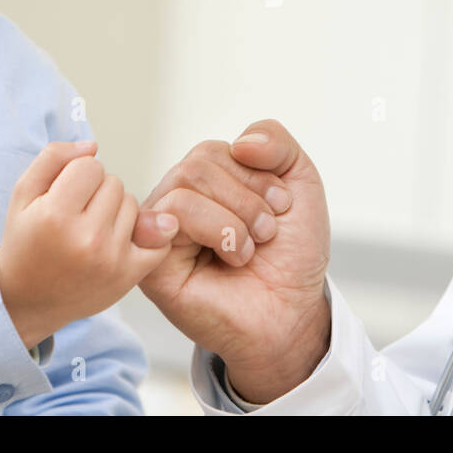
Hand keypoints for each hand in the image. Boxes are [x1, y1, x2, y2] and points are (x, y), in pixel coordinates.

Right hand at [0, 141, 177, 348]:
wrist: (27, 300)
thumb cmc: (25, 242)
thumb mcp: (23, 194)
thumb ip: (53, 158)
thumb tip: (93, 146)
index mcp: (56, 216)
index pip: (91, 165)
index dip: (76, 175)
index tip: (64, 194)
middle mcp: (88, 239)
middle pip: (115, 183)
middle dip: (97, 192)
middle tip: (77, 214)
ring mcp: (112, 259)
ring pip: (133, 205)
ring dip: (116, 211)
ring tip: (91, 229)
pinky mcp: (130, 276)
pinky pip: (160, 237)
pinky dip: (146, 234)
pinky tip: (122, 240)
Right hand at [139, 120, 330, 403]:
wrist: (292, 312)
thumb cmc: (290, 255)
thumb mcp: (300, 183)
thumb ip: (276, 141)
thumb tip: (239, 141)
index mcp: (205, 183)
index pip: (215, 149)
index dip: (256, 173)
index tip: (282, 207)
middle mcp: (177, 202)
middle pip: (199, 162)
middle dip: (248, 197)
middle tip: (267, 233)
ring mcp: (161, 230)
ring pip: (186, 182)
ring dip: (236, 218)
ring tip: (249, 250)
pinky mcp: (152, 261)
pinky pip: (173, 214)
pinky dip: (217, 229)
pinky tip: (231, 258)